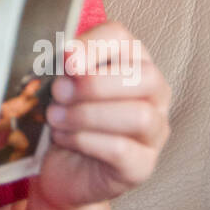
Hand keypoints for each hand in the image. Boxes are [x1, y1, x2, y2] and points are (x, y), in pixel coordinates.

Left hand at [35, 22, 170, 209]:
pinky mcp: (142, 166)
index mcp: (132, 63)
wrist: (62, 170)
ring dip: (86, 114)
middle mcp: (154, 95)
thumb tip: (67, 57)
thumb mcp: (61, 87)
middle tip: (59, 92)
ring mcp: (154, 132)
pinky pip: (120, 149)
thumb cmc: (66, 120)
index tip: (65, 58)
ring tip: (55, 117)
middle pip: (145, 76)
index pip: (124, 40)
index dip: (93, 44)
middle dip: (95, 83)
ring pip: (138, 115)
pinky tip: (63, 138)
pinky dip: (84, 140)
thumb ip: (65, 68)